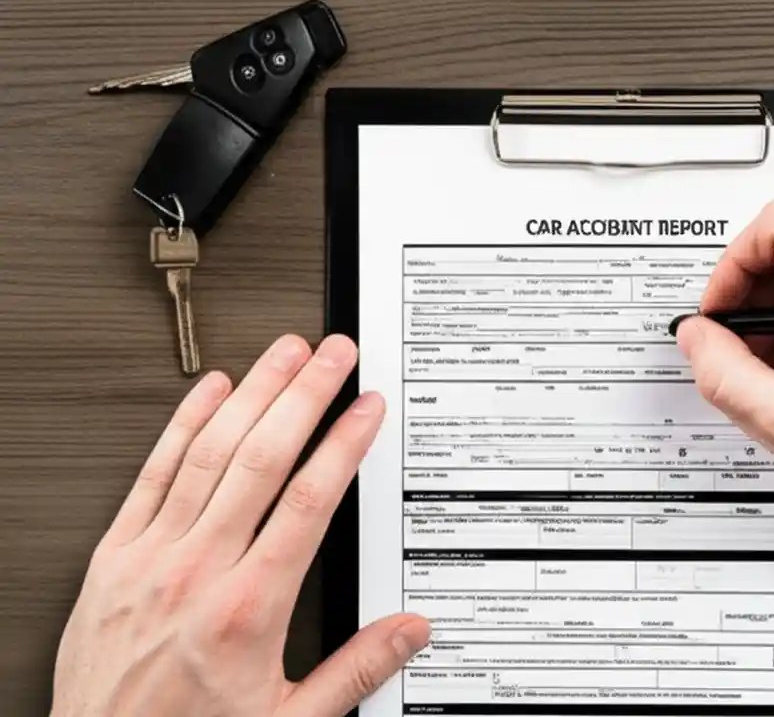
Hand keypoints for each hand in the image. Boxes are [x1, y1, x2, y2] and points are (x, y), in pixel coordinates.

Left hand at [51, 335, 429, 716]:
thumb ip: (355, 670)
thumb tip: (409, 633)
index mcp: (248, 608)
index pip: (309, 500)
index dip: (344, 443)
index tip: (365, 408)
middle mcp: (198, 571)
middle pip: (262, 458)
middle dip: (304, 394)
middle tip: (332, 353)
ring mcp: (150, 558)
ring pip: (209, 453)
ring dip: (251, 395)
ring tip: (281, 355)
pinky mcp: (112, 557)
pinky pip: (151, 476)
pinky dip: (181, 426)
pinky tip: (208, 393)